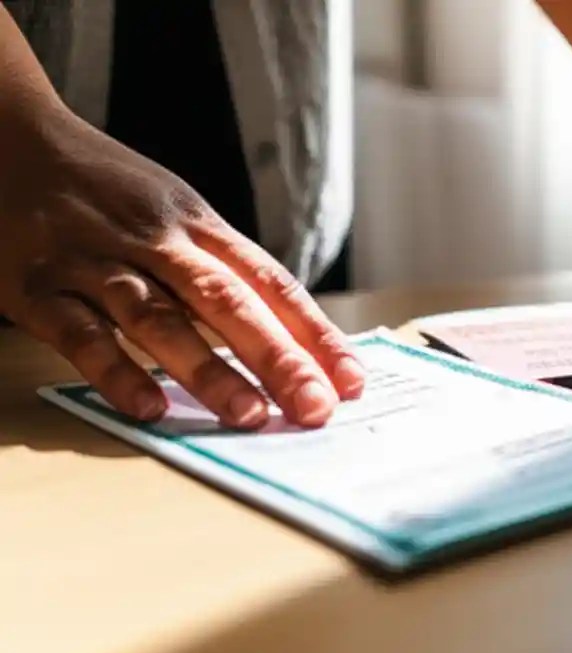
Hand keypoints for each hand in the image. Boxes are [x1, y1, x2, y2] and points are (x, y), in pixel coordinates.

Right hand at [0, 105, 363, 427]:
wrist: (5, 134)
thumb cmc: (106, 190)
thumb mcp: (174, 211)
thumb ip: (220, 270)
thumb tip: (290, 338)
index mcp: (198, 224)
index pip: (270, 281)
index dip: (314, 332)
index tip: (352, 379)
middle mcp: (155, 240)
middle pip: (227, 301)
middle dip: (278, 358)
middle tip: (315, 408)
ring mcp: (95, 261)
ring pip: (160, 319)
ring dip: (208, 370)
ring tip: (250, 415)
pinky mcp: (37, 286)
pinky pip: (80, 333)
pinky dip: (116, 371)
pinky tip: (149, 407)